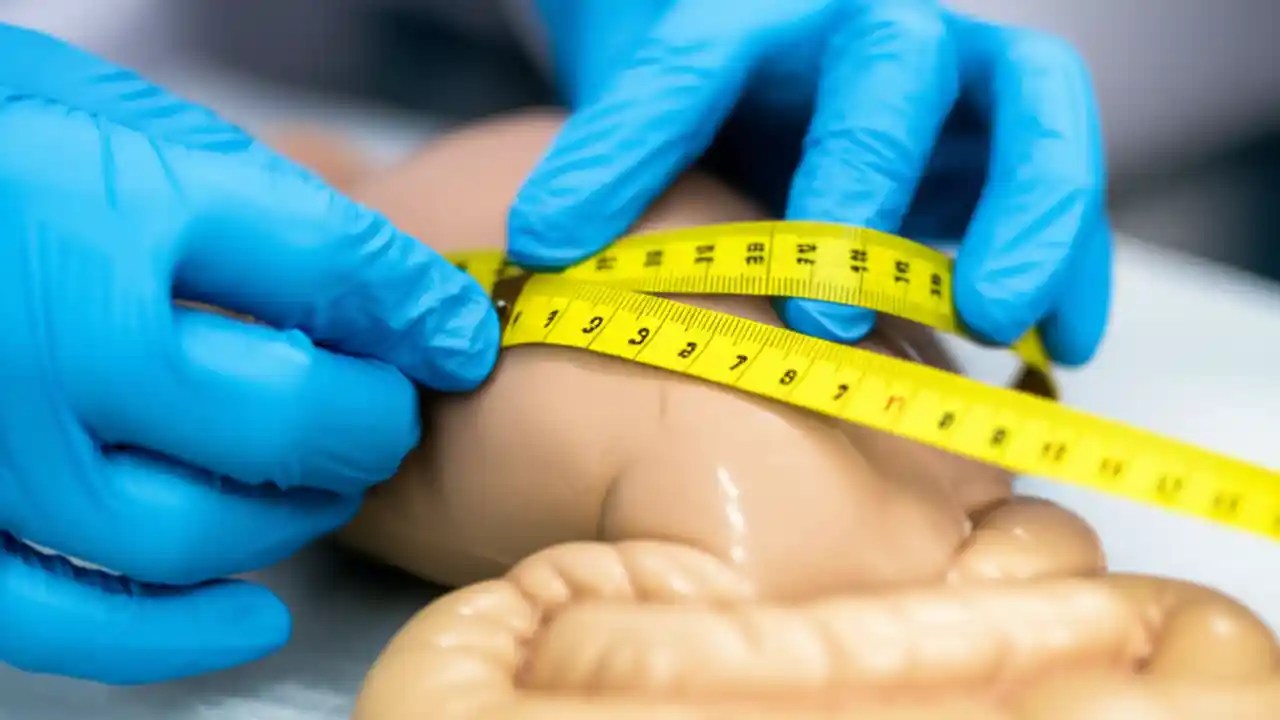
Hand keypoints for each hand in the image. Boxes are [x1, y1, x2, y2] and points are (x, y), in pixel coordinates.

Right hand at [0, 25, 497, 683]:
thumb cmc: (14, 140)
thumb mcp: (130, 121)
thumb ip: (259, 203)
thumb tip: (414, 303)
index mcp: (107, 210)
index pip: (327, 271)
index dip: (420, 310)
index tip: (459, 337)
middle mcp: (53, 337)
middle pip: (280, 418)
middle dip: (366, 424)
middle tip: (385, 413)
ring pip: (191, 531)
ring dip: (291, 519)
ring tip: (321, 484)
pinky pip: (68, 618)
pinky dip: (174, 634)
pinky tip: (255, 610)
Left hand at [511, 0, 1109, 364]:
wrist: (808, 84)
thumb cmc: (735, 117)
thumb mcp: (672, 127)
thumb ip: (614, 163)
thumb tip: (537, 247)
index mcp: (755, 24)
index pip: (685, 69)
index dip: (624, 150)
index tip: (557, 241)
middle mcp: (873, 35)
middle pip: (883, 75)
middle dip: (857, 184)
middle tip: (825, 307)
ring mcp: (963, 78)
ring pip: (1028, 114)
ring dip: (1021, 214)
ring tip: (999, 312)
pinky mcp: (1021, 136)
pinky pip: (1069, 181)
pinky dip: (1073, 258)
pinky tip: (1059, 344)